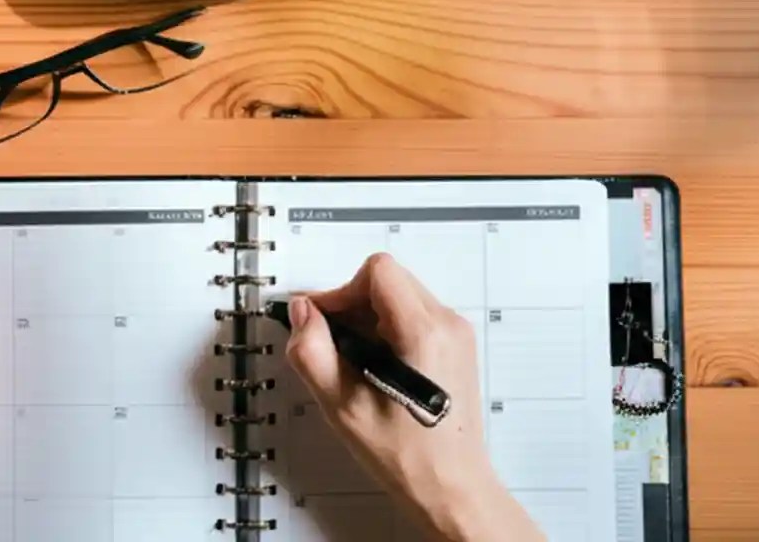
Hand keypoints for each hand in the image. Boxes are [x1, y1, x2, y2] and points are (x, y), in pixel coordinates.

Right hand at [285, 253, 542, 541]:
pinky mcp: (456, 346)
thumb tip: (302, 312)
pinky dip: (387, 330)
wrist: (451, 486)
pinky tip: (376, 369)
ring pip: (400, 296)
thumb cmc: (406, 455)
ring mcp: (456, 334)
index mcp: (423, 332)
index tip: (321, 322)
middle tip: (332, 346)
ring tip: (354, 364)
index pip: (377, 272)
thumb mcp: (343, 406)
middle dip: (352, 305)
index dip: (340, 292)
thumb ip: (313, 351)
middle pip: (388, 280)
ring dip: (368, 319)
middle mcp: (447, 324)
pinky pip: (414, 315)